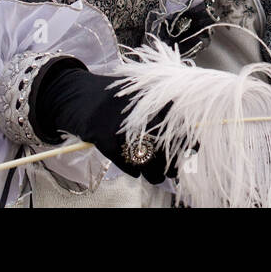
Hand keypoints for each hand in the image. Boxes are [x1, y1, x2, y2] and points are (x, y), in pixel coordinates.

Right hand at [30, 58, 176, 183]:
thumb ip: (157, 105)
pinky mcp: (101, 135)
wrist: (75, 94)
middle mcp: (135, 110)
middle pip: (161, 142)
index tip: (195, 149)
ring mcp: (118, 123)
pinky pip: (121, 159)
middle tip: (174, 170)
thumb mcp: (135, 93)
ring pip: (143, 155)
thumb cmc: (110, 96)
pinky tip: (137, 173)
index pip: (174, 120)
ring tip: (158, 178)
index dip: (186, 138)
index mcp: (147, 97)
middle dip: (170, 161)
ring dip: (153, 171)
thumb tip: (186, 127)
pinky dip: (132, 169)